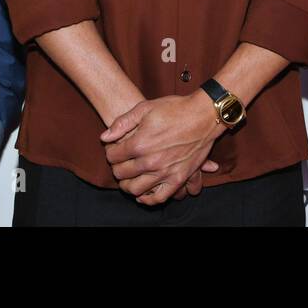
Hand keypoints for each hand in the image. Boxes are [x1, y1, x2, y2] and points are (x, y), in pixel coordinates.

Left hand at [99, 94, 222, 204]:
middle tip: (120, 162)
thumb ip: (122, 123)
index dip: (110, 152)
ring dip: (127, 185)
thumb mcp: (145, 108)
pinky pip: (159, 197)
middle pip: (121, 174)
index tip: (114, 149)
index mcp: (139, 143)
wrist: (203, 115)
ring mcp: (165, 172)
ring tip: (128, 178)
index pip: (113, 156)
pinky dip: (148, 199)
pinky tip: (143, 194)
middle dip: (116, 168)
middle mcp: (150, 161)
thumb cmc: (175, 109)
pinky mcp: (178, 178)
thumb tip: (104, 138)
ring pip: (136, 189)